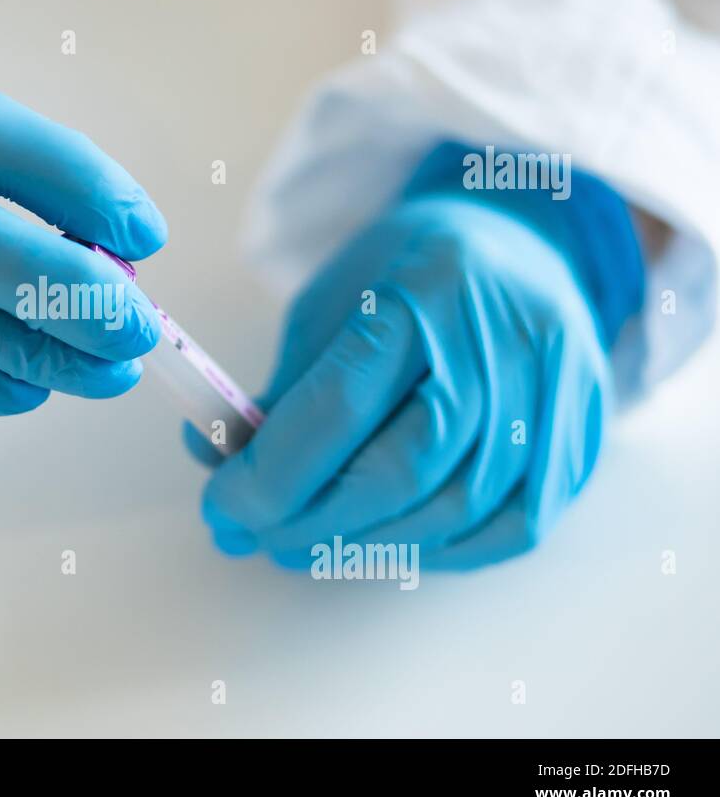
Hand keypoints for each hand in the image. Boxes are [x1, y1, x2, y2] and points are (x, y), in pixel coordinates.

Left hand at [187, 196, 610, 569]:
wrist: (516, 245)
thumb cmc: (406, 276)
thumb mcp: (328, 306)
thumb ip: (281, 393)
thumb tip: (217, 465)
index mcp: (424, 289)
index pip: (340, 406)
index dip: (271, 475)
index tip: (221, 507)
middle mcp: (500, 340)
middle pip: (402, 471)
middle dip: (311, 523)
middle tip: (255, 536)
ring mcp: (553, 392)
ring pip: (454, 509)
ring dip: (363, 546)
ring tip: (302, 544)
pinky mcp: (579, 438)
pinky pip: (507, 528)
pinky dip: (435, 551)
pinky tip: (382, 541)